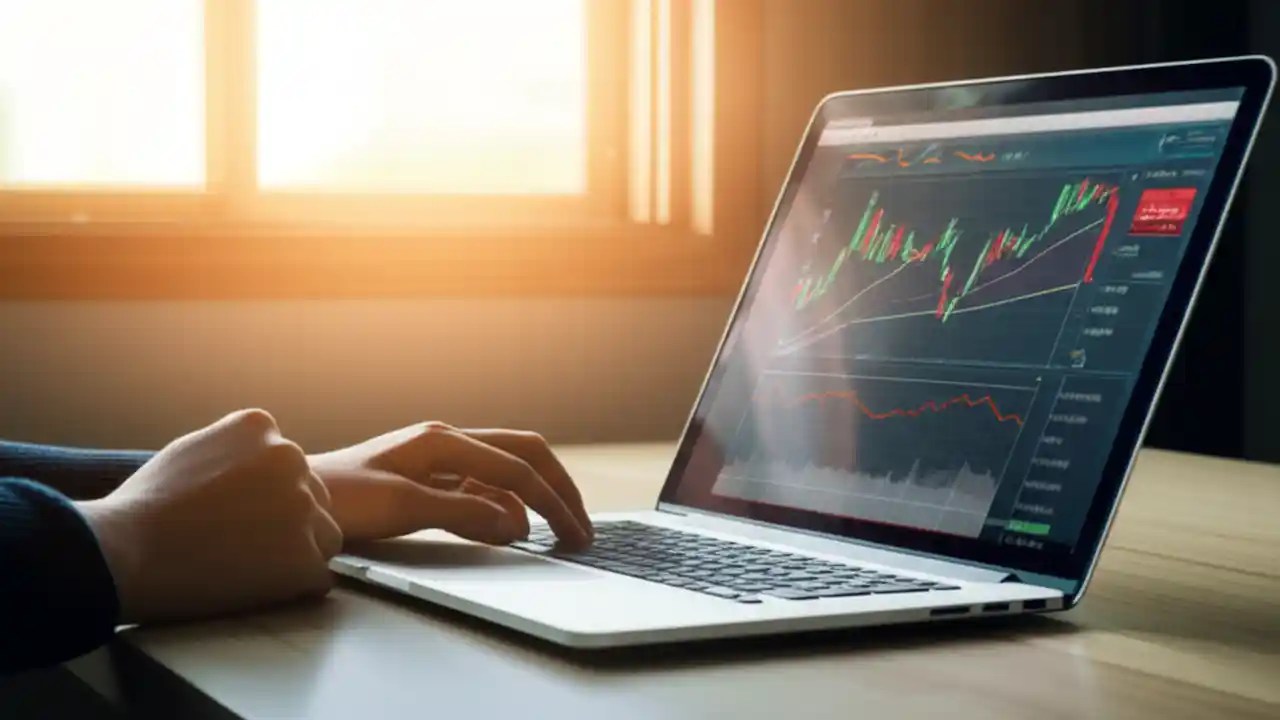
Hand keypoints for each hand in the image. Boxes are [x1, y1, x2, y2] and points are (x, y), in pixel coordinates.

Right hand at [76, 410, 341, 623]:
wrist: (123, 553)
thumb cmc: (144, 508)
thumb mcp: (191, 449)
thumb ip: (235, 450)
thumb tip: (257, 461)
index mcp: (260, 427)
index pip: (286, 464)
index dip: (261, 495)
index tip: (230, 511)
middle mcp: (291, 457)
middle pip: (312, 496)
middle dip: (285, 521)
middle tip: (237, 545)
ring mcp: (303, 507)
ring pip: (324, 534)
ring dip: (296, 553)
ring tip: (244, 566)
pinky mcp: (306, 557)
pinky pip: (319, 575)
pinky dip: (294, 587)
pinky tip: (253, 587)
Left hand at [309, 422, 592, 548]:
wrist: (290, 499)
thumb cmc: (335, 498)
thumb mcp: (401, 507)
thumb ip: (462, 512)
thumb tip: (515, 523)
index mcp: (443, 441)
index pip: (518, 467)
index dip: (553, 502)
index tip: (576, 535)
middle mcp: (445, 443)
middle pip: (523, 455)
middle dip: (558, 489)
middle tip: (582, 528)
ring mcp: (436, 460)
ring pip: (505, 472)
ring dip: (534, 499)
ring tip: (556, 533)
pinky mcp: (427, 481)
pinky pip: (481, 490)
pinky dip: (504, 508)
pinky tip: (509, 532)